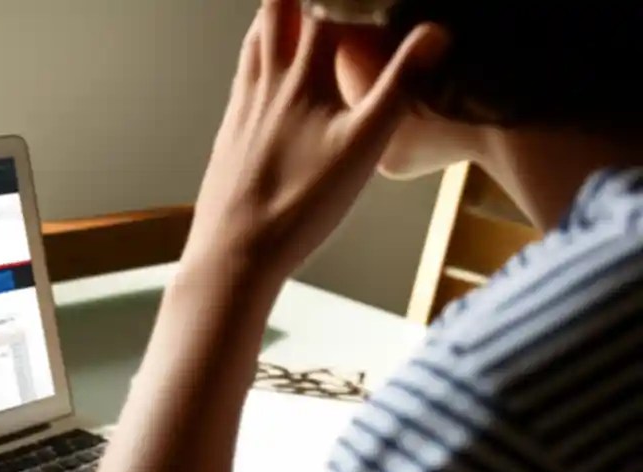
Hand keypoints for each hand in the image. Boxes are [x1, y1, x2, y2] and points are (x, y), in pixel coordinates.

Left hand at [185, 0, 448, 278]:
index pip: (322, 11)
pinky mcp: (228, 135)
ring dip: (271, 20)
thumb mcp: (364, 146)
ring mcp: (242, 108)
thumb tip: (438, 31)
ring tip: (288, 9)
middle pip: (273, 15)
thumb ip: (400, 87)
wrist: (235, 253)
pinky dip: (255, 60)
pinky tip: (263, 77)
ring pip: (252, 45)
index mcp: (301, 80)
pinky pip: (242, 81)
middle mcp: (265, 84)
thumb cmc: (301, 205)